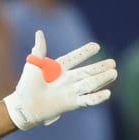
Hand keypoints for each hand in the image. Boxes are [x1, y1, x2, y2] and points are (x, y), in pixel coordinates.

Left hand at [2, 30, 116, 130]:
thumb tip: (39, 33)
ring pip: (90, 84)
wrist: (24, 107)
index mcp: (58, 70)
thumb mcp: (34, 65)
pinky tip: (108, 93)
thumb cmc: (26, 86)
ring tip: (114, 73)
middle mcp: (67, 80)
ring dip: (102, 79)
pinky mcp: (71, 104)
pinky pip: (87, 100)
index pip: (74, 59)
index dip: (84, 53)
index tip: (96, 46)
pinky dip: (97, 98)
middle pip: (87, 72)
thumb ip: (40, 50)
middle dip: (100, 67)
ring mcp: (70, 92)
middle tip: (113, 62)